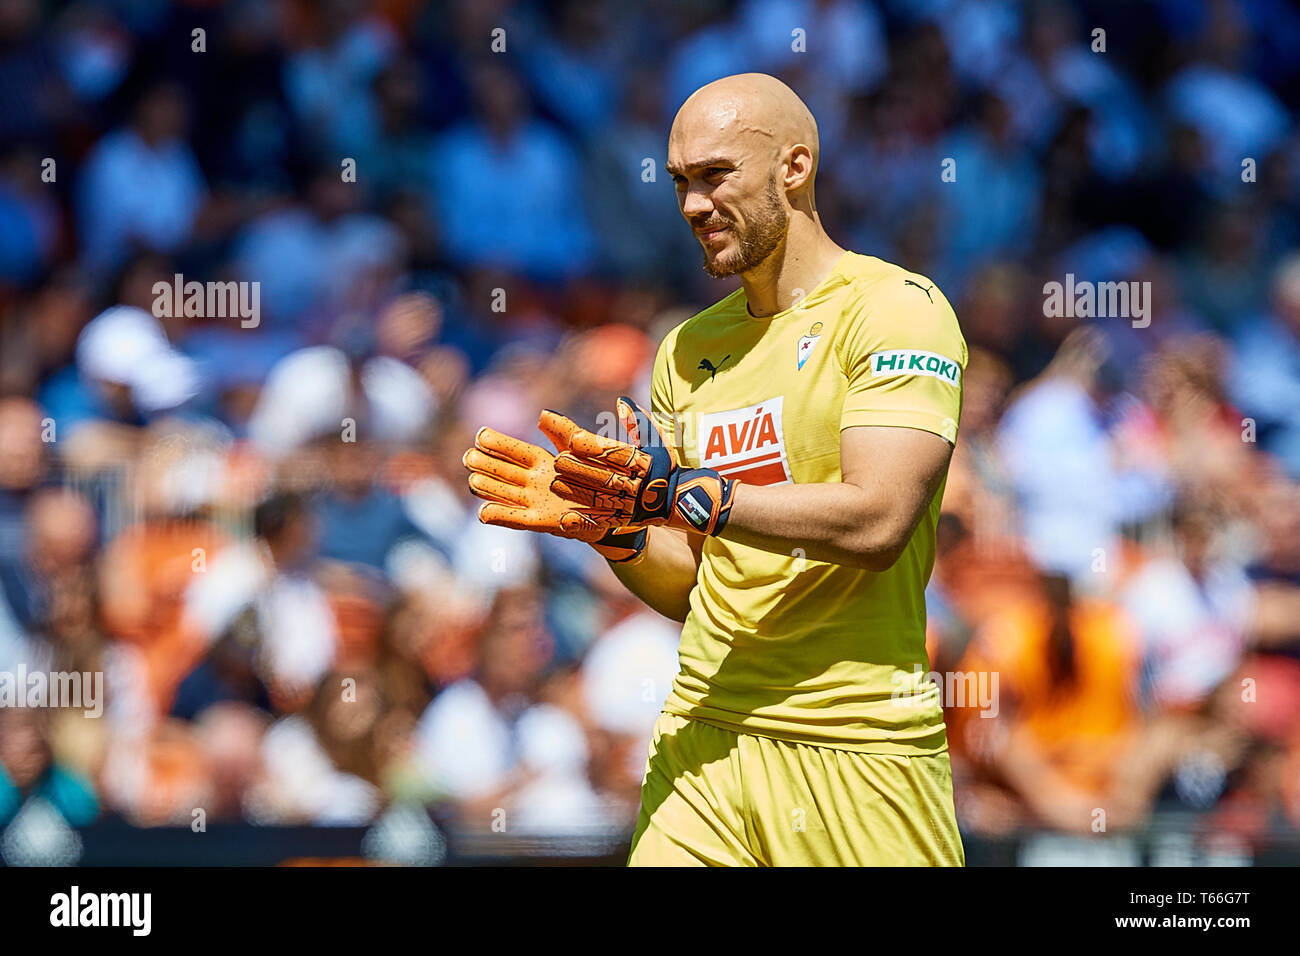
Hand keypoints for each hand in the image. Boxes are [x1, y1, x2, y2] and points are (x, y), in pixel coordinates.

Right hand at [463, 425, 647, 562]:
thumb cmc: (597, 476)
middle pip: (506, 472)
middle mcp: (536, 482)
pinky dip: (502, 516)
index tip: (480, 434)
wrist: (614, 511)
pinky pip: (518, 519)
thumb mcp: (583, 451)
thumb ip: (564, 433)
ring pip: (507, 493)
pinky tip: (483, 513)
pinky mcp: (541, 522)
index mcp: (545, 463)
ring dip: (490, 488)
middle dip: (488, 464)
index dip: (500, 444)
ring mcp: (536, 502)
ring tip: (472, 480)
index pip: (518, 451)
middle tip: (468, 456)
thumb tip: (542, 413)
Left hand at [540, 396, 736, 535]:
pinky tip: (566, 518)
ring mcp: (629, 504)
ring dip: (577, 492)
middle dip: (579, 469)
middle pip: (603, 476)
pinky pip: (602, 521)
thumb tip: (620, 401)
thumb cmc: (663, 465)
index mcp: (640, 462)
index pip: (614, 453)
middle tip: (558, 461)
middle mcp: (634, 483)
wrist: (679, 499)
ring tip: (557, 484)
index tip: (574, 439)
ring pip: (599, 498)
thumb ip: (637, 421)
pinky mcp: (624, 520)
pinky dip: (584, 521)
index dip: (593, 447)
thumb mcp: (655, 441)